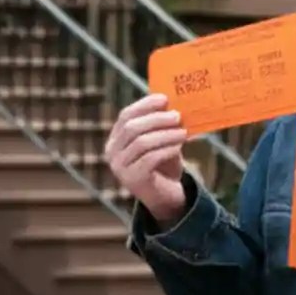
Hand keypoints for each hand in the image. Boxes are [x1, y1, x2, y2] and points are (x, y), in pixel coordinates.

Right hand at [105, 94, 188, 224]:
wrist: (166, 196)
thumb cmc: (164, 164)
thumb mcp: (162, 140)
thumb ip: (162, 124)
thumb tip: (175, 103)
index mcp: (116, 139)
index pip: (126, 115)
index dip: (145, 105)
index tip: (165, 99)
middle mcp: (112, 152)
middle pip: (132, 128)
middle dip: (157, 119)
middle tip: (178, 116)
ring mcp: (120, 167)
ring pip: (141, 143)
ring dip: (165, 134)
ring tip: (183, 132)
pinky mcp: (132, 180)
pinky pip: (149, 159)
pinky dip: (166, 149)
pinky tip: (179, 146)